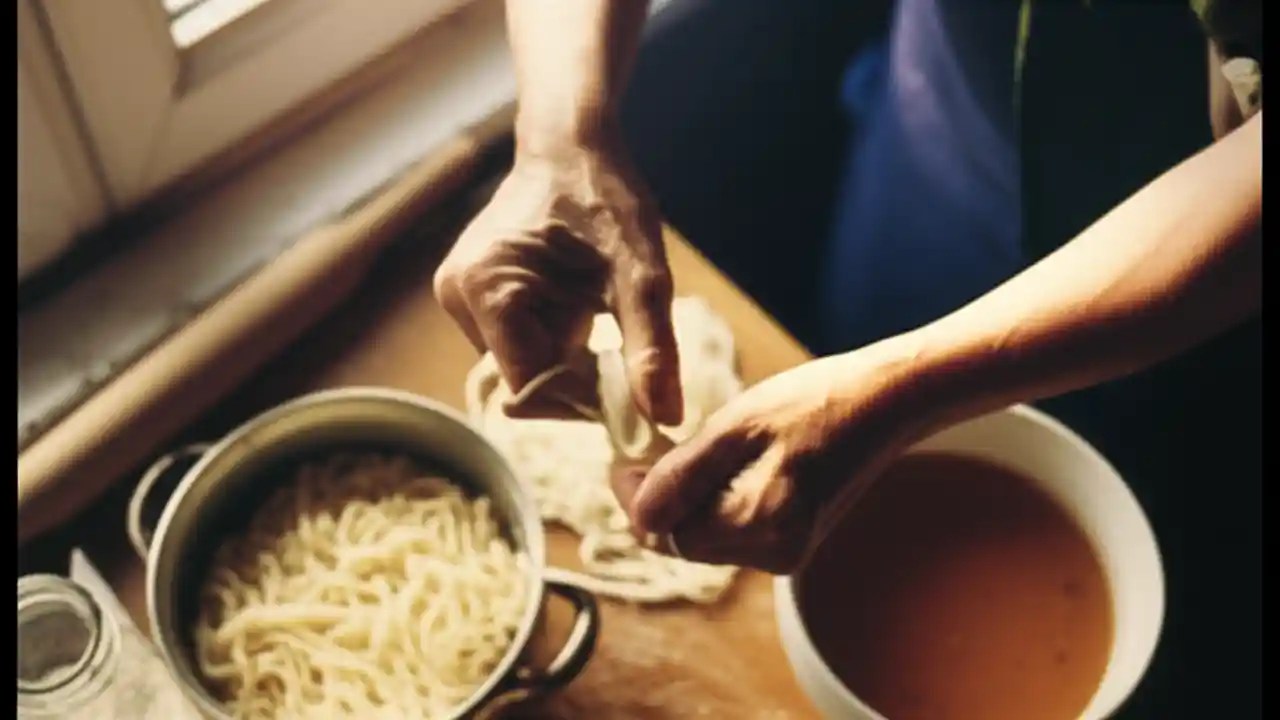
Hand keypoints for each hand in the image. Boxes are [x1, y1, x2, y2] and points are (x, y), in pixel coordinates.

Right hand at [435, 142, 681, 423]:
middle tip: (611, 332)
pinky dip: (547, 336)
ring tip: (590, 306)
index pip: (530, 388)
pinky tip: (569, 300)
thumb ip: (651, 348)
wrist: (572, 145)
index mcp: (489, 289)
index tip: (622, 375)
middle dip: (572, 373)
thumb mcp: (641, 275)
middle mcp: (458, 295)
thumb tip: (666, 419)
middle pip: (522, 381)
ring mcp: (455, 295)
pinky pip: (512, 343)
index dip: (579, 395)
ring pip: (519, 366)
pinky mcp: (464, 292)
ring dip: (562, 354)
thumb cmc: (607, 199)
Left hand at [612, 339, 936, 573]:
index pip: (668, 534)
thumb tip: (636, 515)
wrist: (887, 401)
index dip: (636, 500)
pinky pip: (734, 530)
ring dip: (686, 501)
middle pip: (686, 542)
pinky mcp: (795, 541)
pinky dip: (714, 502)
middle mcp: (775, 555)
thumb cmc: (815, 401)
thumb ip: (682, 475)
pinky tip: (718, 464)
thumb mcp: (736, 425)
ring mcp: (788, 553)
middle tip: (642, 452)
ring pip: (707, 538)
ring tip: (681, 451)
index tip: (621, 460)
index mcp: (760, 527)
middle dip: (660, 502)